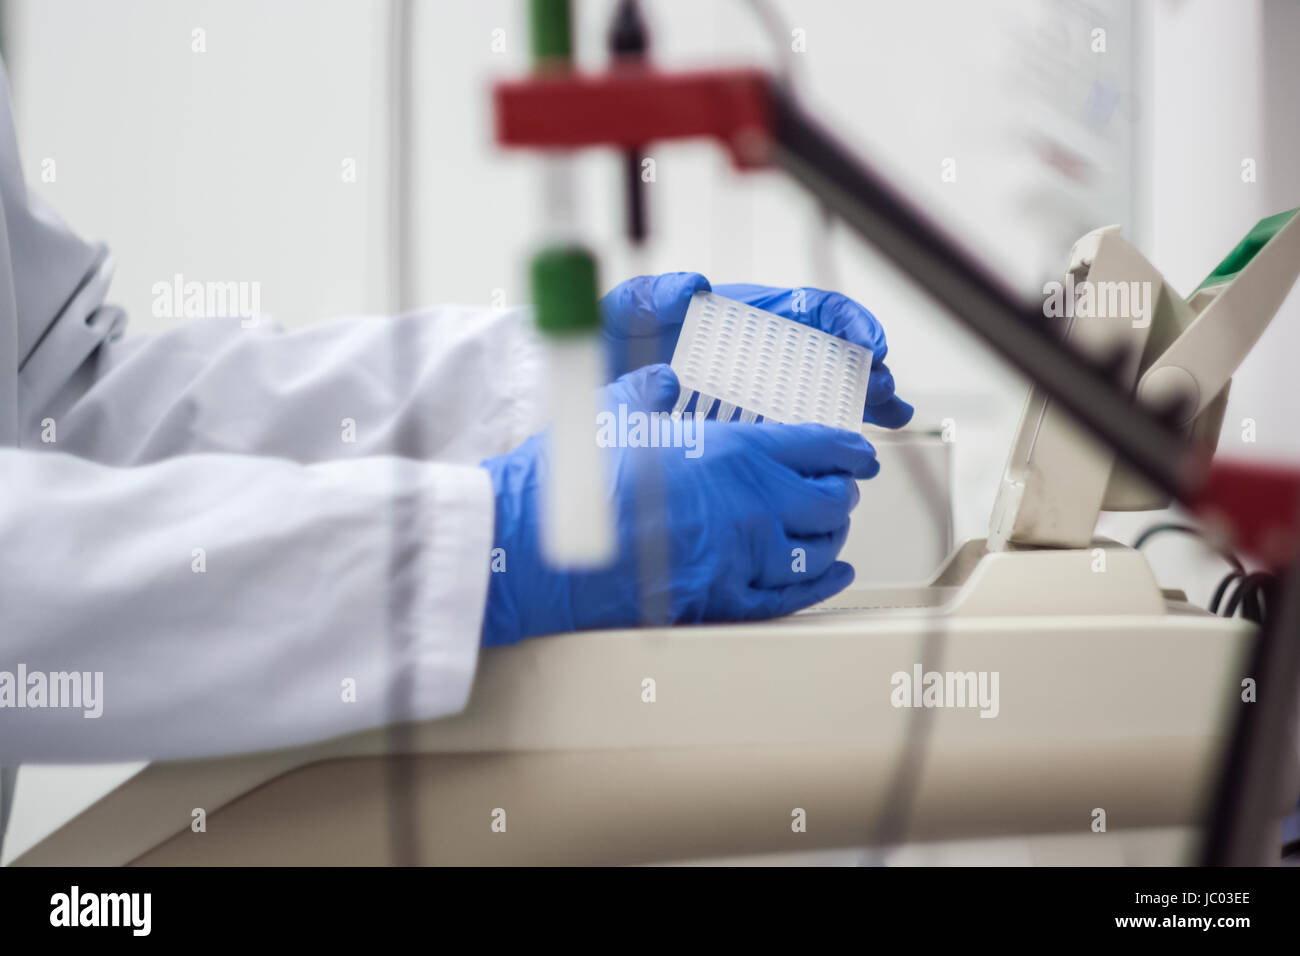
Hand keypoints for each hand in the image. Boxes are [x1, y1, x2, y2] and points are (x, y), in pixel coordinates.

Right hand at [481, 364, 877, 645]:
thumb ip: (652, 391)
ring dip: (830, 538)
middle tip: (839, 490)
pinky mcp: (718, 601)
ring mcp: (737, 557)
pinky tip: (833, 575)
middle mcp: (749, 504)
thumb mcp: (612, 411)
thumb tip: (667, 380)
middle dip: (839, 494)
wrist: (533, 547)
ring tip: (830, 530)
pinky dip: (819, 585)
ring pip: (816, 551)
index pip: (819, 447)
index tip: (862, 454)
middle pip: (828, 501)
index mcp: (732, 451)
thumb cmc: (571, 478)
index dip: (850, 451)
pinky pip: (788, 597)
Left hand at [600, 273, 912, 427]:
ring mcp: (757, 386)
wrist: (585, 391)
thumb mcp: (625, 313)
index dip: (849, 323)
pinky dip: (832, 431)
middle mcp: (758, 349)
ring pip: (825, 388)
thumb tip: (696, 286)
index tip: (871, 345)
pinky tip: (853, 447)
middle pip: (831, 351)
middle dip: (868, 367)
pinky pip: (799, 423)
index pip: (810, 310)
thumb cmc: (607, 343)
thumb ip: (655, 295)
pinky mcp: (749, 421)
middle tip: (884, 392)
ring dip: (863, 399)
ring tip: (888, 416)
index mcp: (741, 315)